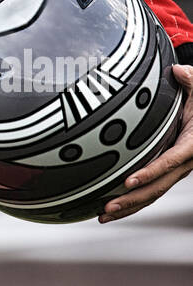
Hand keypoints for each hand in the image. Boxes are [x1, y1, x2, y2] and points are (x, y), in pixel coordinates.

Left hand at [99, 64, 192, 222]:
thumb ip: (191, 80)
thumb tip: (177, 71)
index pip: (169, 161)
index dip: (149, 172)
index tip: (128, 181)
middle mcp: (186, 163)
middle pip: (158, 186)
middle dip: (132, 199)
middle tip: (107, 206)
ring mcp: (177, 170)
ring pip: (153, 194)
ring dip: (129, 206)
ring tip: (103, 214)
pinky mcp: (169, 172)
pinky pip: (152, 190)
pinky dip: (133, 202)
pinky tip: (112, 208)